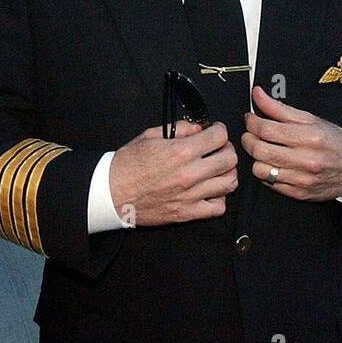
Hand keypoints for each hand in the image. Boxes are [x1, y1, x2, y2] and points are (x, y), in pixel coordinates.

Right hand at [109, 121, 237, 226]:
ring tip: (217, 169)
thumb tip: (198, 129)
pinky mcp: (187, 213)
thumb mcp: (149, 136)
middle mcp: (189, 174)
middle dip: (226, 149)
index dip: (220, 130)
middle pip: (229, 159)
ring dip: (226, 173)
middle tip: (219, 149)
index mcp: (180, 152)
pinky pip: (218, 208)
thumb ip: (178, 129)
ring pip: (228, 183)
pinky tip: (210, 191)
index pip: (219, 137)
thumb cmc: (127, 165)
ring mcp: (190, 196)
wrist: (111, 192)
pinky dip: (219, 199)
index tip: (216, 131)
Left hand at [241, 86, 341, 201]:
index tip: (250, 118)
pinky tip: (273, 164)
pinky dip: (266, 172)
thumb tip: (256, 94)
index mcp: (309, 137)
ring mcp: (302, 179)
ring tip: (263, 150)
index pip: (266, 129)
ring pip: (260, 169)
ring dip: (256, 158)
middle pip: (259, 150)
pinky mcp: (299, 193)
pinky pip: (270, 184)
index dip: (252, 122)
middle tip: (251, 133)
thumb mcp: (310, 119)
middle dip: (248, 139)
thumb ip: (279, 108)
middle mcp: (306, 160)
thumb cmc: (332, 140)